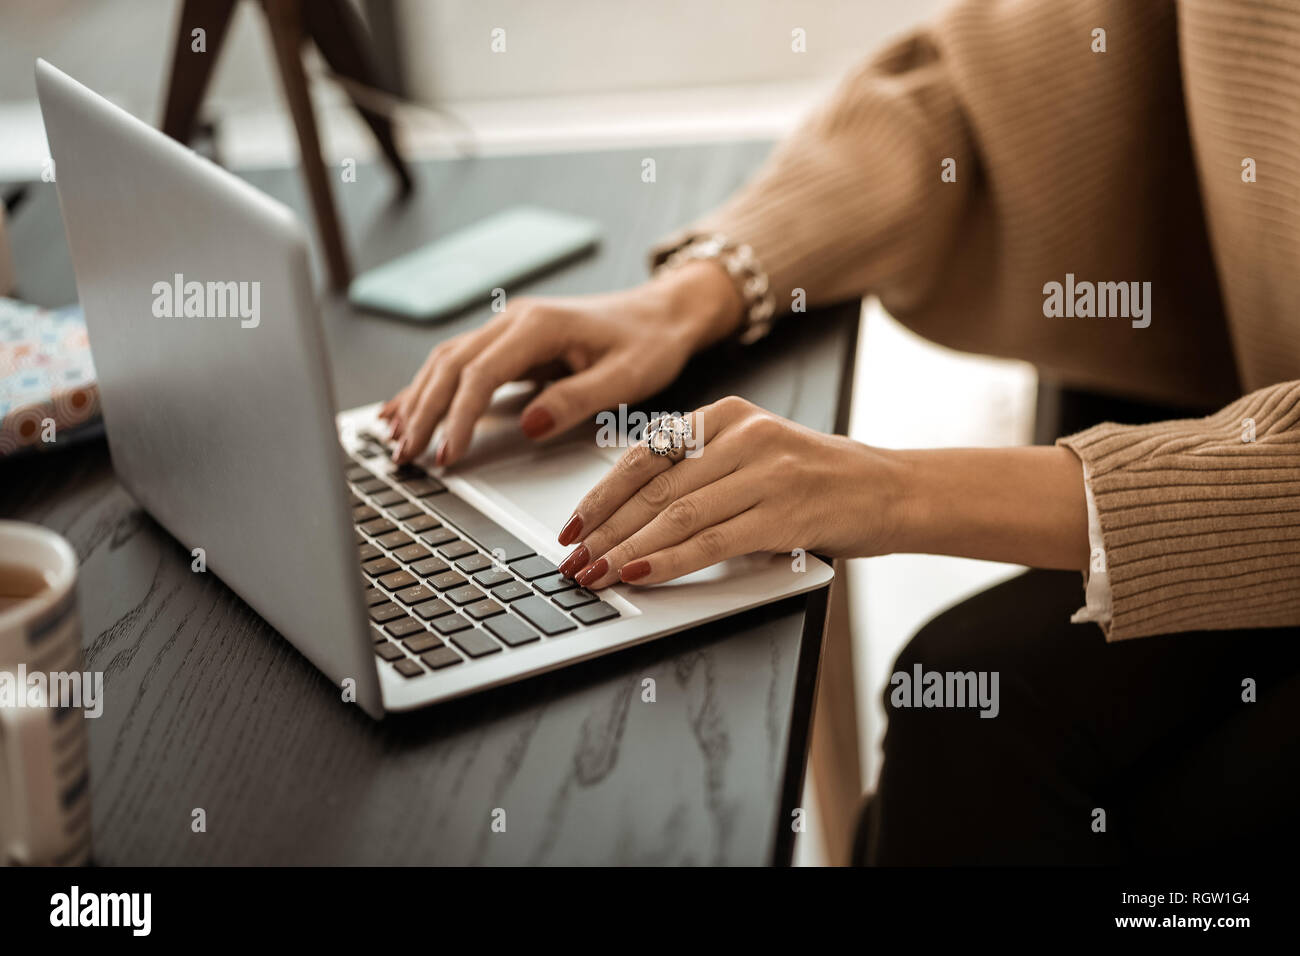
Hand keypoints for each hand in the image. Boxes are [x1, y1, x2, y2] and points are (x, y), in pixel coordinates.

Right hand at [379, 260, 743, 465]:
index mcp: (538, 325)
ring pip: (445, 362)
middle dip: (423, 413)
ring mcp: (507, 328)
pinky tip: (405, 410)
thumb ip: (576, 401)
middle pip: (449, 366)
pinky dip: (430, 388)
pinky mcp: (509, 342)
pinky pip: (458, 363)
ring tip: (396, 441)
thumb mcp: (625, 377)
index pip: (481, 374)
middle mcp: (514, 320)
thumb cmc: (648, 343)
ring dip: (418, 401)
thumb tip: (528, 426)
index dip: (459, 417)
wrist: (662, 314)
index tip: (448, 455)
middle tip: (404, 457)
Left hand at [555, 396, 901, 587]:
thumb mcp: (754, 456)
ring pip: (676, 514)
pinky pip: (713, 540)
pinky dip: (670, 560)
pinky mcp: (786, 511)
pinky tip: (640, 574)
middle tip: (571, 561)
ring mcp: (767, 470)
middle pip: (653, 486)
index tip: (570, 526)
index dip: (600, 494)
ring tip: (595, 575)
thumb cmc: (818, 480)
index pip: (645, 454)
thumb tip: (627, 518)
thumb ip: (701, 472)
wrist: (893, 489)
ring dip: (626, 550)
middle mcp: (744, 434)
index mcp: (728, 414)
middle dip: (604, 529)